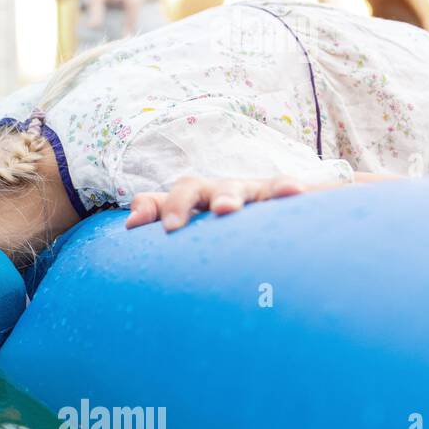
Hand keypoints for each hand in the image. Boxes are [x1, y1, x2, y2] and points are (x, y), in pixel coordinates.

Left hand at [124, 175, 307, 231]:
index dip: (146, 207)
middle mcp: (216, 194)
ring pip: (233, 188)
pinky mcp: (280, 194)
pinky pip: (282, 188)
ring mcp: (248, 192)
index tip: (134, 225)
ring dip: (226, 196)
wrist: (291, 220)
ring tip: (225, 209)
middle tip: (172, 228)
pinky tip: (294, 193)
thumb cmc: (235, 238)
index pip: (158, 201)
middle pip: (191, 187)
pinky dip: (285, 188)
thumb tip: (134, 238)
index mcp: (192, 207)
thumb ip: (170, 241)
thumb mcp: (202, 241)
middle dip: (178, 203)